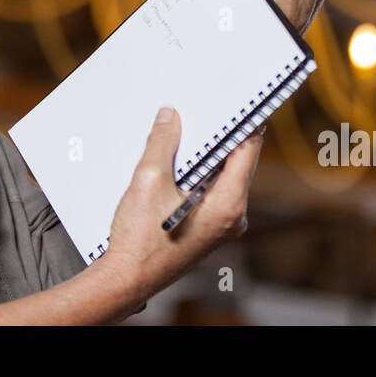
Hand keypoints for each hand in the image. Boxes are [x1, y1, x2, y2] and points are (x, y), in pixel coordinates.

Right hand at [99, 107, 263, 312]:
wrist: (126, 280)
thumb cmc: (140, 241)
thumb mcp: (149, 180)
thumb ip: (163, 143)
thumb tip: (171, 117)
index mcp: (229, 203)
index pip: (248, 148)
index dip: (243, 119)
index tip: (238, 96)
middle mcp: (234, 215)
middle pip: (236, 160)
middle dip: (219, 134)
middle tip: (202, 107)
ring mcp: (223, 224)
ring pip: (222, 175)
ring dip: (205, 154)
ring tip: (184, 130)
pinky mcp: (209, 228)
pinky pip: (211, 190)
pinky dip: (198, 173)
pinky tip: (177, 160)